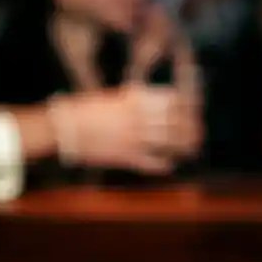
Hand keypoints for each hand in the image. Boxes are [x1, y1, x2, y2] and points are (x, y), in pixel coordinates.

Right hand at [54, 86, 201, 173]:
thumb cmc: (87, 109)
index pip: (174, 101)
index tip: (193, 111)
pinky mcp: (127, 157)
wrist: (64, 128)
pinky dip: (165, 164)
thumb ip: (137, 98)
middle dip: (191, 129)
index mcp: (136, 100)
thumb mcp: (114, 97)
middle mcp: (139, 119)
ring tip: (190, 150)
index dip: (187, 107)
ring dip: (183, 148)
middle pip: (177, 123)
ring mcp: (135, 139)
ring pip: (170, 144)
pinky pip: (154, 162)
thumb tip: (157, 99)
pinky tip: (170, 164)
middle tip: (197, 134)